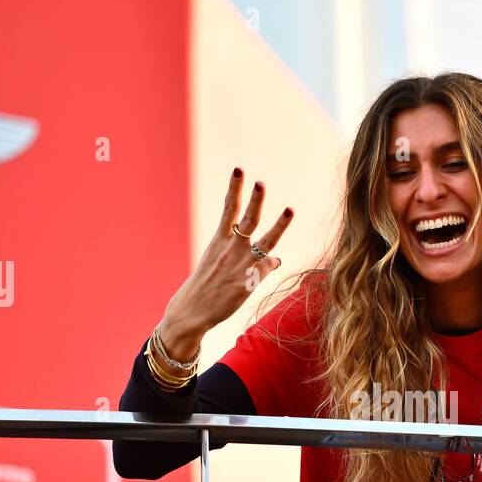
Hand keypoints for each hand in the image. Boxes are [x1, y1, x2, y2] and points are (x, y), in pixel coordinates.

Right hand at [156, 168, 293, 359]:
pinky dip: (272, 263)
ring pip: (265, 241)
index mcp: (218, 240)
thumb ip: (244, 257)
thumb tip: (277, 261)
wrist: (191, 311)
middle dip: (254, 201)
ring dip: (279, 225)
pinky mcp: (248, 282)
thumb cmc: (204, 287)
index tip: (239, 169)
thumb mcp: (217, 264)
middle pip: (246, 220)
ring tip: (290, 209)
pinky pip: (267, 267)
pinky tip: (275, 262)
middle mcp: (230, 249)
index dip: (234, 189)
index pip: (227, 208)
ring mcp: (240, 265)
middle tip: (260, 183)